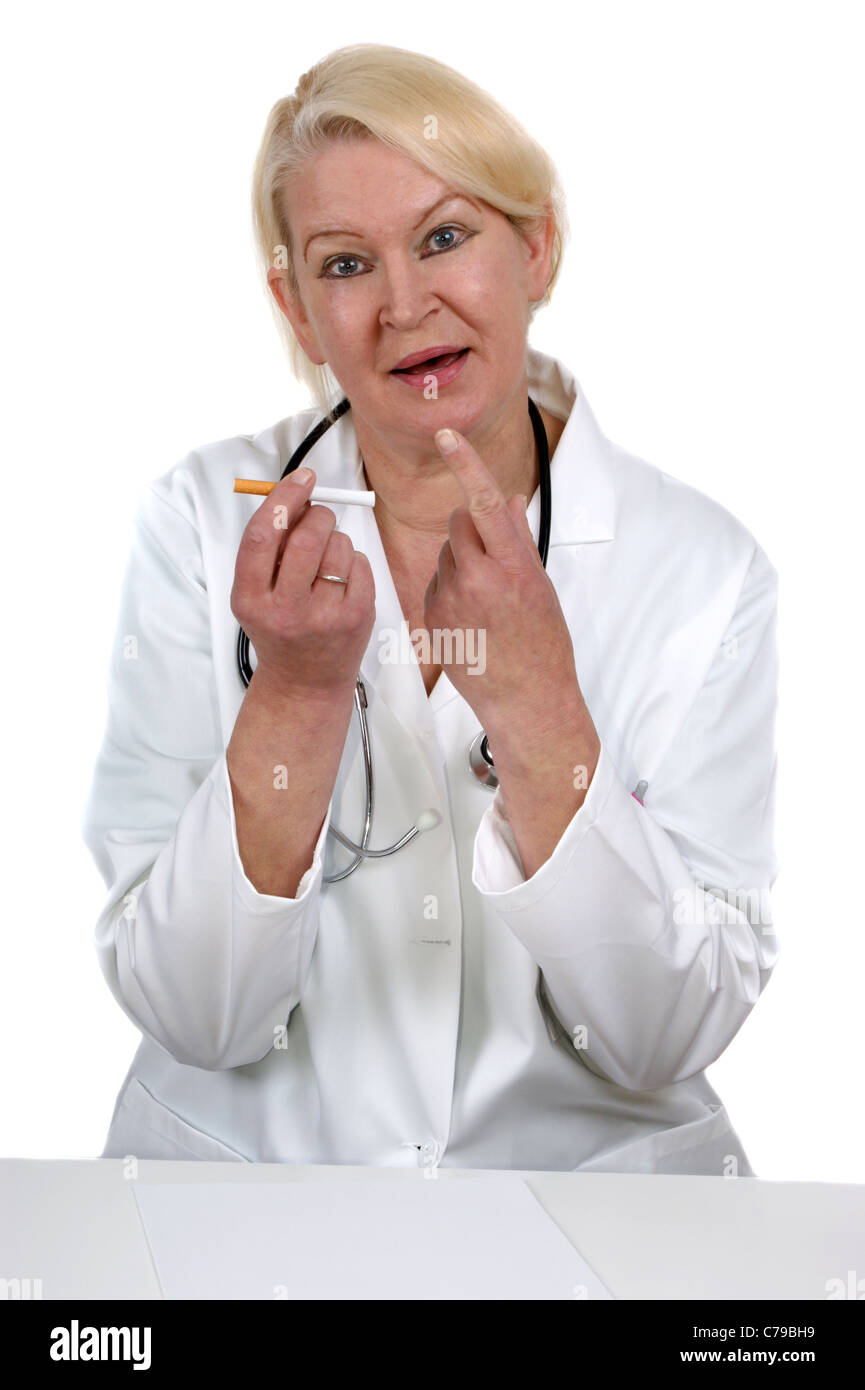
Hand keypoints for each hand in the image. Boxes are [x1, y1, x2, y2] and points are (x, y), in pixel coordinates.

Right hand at [230, 468, 375, 699]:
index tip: (301, 478)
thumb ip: (269, 548)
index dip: (283, 498)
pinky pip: (359, 562)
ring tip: (325, 564)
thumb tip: (297, 492)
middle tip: (317, 519)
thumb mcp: (256, 594)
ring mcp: (324, 616)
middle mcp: (285, 610)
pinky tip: (341, 583)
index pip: (263, 535)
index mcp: (251, 599)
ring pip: (337, 545)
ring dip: (334, 540)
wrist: (305, 682)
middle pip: (306, 536)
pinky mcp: (356, 617)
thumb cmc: (280, 628)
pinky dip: (352, 561)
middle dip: (316, 515)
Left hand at [423, 428, 581, 736]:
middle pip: (458, 524)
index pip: (482, 502)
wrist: (527, 701)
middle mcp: (477, 580)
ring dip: (462, 563)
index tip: (446, 436)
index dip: (464, 464)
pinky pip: (435, 582)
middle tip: (496, 562)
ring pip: (446, 554)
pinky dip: (450, 589)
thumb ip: (518, 539)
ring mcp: (450, 600)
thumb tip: (504, 498)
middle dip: (473, 532)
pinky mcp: (431, 617)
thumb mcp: (541, 586)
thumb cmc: (543, 646)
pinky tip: (472, 617)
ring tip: (487, 601)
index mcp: (512, 568)